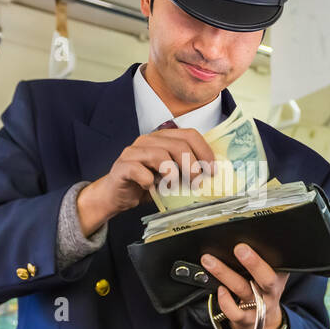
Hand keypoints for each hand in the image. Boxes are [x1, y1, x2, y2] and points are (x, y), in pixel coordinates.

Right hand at [78, 127, 215, 233]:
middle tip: (196, 182)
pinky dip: (148, 181)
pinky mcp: (122, 166)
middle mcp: (148, 140)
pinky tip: (150, 187)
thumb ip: (187, 169)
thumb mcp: (171, 174)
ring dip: (172, 174)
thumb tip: (212, 173)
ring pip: (159, 155)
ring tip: (174, 187)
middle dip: (192, 165)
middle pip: (178, 145)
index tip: (212, 169)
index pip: (189, 134)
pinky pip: (139, 170)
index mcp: (163, 138)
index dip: (204, 151)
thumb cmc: (147, 183)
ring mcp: (133, 152)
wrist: (117, 194)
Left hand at [199, 243, 288, 328]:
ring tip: (209, 260)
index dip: (272, 253)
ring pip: (242, 289)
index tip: (258, 240)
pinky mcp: (246, 320)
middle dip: (254, 262)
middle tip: (240, 248)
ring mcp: (259, 307)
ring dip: (224, 273)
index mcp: (278, 277)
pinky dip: (226, 301)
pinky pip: (235, 312)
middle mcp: (270, 292)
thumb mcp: (270, 278)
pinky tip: (218, 289)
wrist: (266, 324)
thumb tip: (241, 241)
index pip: (279, 264)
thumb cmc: (263, 293)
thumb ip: (261, 262)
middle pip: (266, 278)